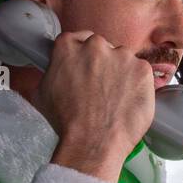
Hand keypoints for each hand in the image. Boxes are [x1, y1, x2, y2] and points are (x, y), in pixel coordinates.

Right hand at [35, 29, 155, 180]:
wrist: (93, 142)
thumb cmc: (66, 122)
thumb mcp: (40, 93)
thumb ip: (47, 73)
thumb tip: (45, 70)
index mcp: (68, 46)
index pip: (77, 39)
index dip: (83, 55)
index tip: (85, 67)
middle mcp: (96, 45)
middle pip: (102, 48)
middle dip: (102, 63)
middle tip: (100, 87)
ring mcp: (122, 56)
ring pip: (123, 59)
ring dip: (121, 73)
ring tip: (115, 98)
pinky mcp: (143, 69)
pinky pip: (141, 72)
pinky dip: (137, 84)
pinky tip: (128, 101)